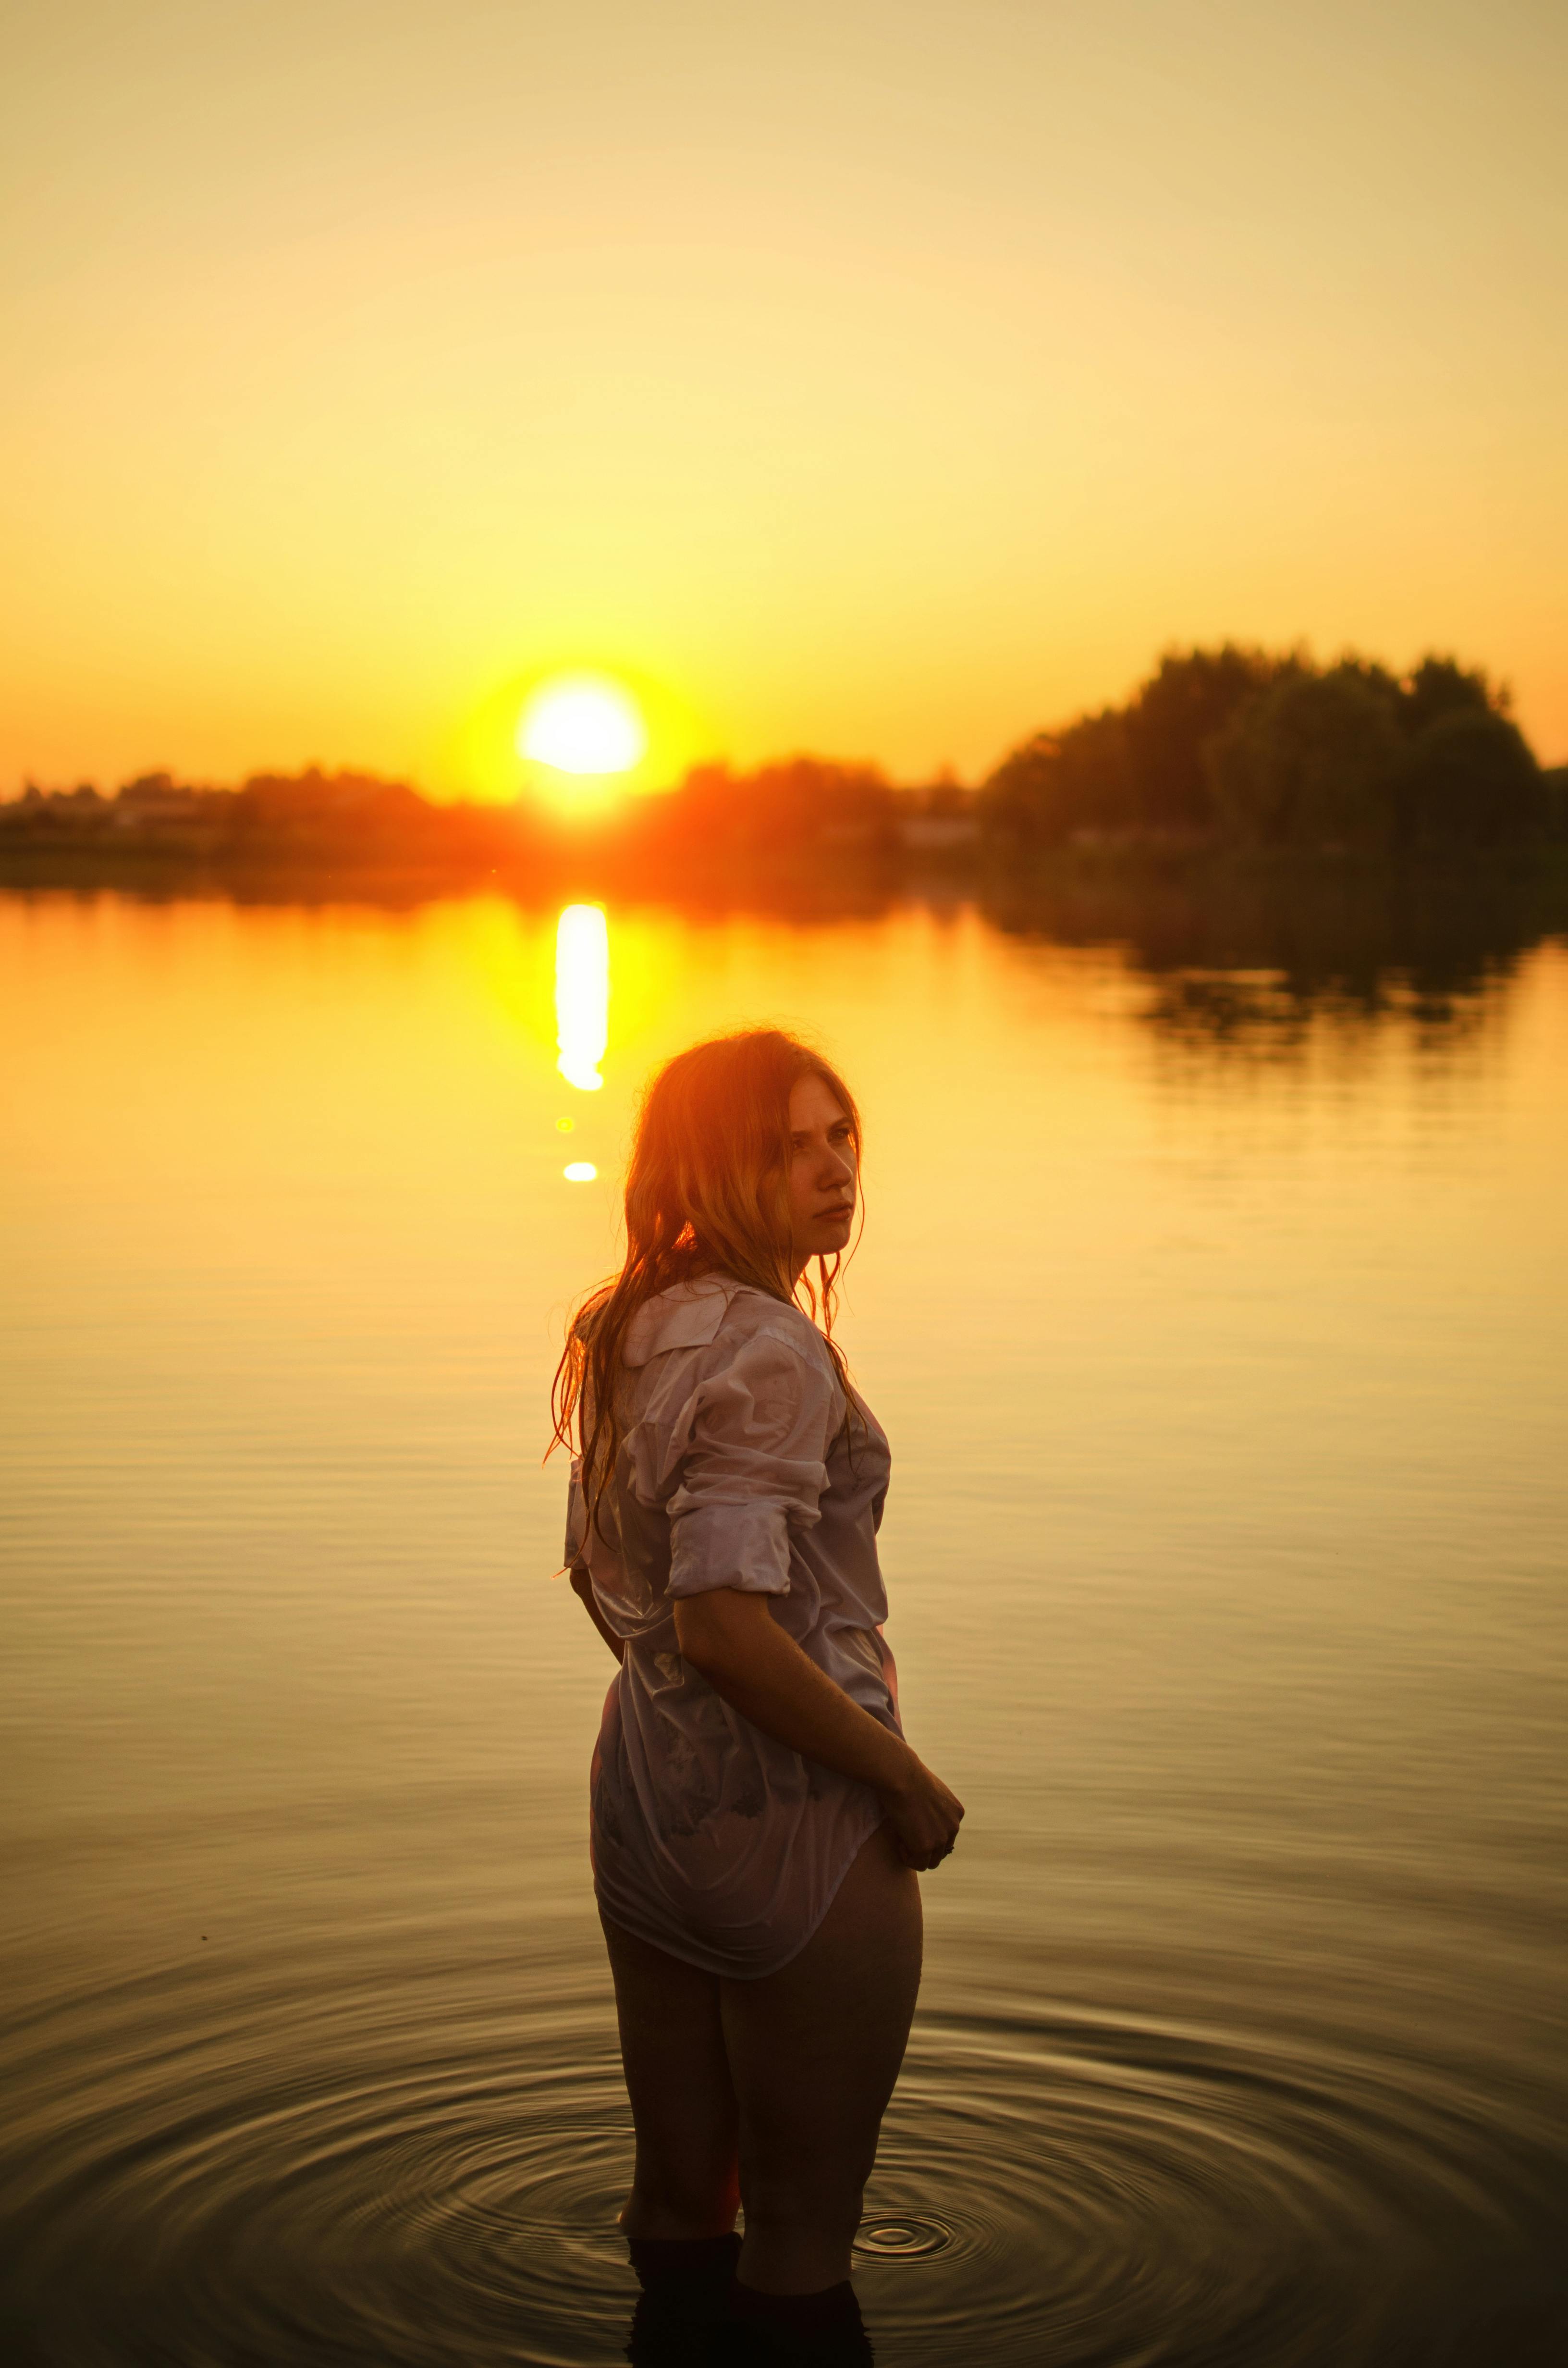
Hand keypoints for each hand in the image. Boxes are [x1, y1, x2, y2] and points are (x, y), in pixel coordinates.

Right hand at [879, 1754, 964, 1871]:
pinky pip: (918, 1864)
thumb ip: (934, 1807)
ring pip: (931, 1862)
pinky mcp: (926, 1847)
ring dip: (916, 1855)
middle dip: (924, 1848)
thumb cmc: (907, 1776)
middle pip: (941, 1851)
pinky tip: (899, 1842)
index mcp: (957, 1812)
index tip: (914, 1827)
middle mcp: (954, 1826)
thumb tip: (924, 1819)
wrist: (900, 1776)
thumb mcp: (930, 1790)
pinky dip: (907, 1858)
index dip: (929, 1836)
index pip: (947, 1836)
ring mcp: (941, 1838)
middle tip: (907, 1837)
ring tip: (902, 1841)